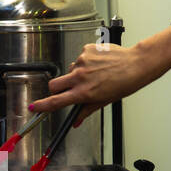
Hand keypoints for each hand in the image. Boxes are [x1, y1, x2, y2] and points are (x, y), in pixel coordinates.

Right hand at [28, 25, 170, 124]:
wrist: (136, 64)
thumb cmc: (124, 83)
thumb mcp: (104, 101)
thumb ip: (86, 110)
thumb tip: (76, 121)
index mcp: (83, 93)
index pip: (56, 102)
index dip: (42, 106)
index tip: (34, 107)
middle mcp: (80, 77)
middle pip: (54, 84)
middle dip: (56, 89)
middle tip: (67, 90)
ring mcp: (82, 62)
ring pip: (70, 70)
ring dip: (76, 74)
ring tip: (95, 74)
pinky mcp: (87, 50)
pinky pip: (80, 58)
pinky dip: (86, 62)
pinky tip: (99, 64)